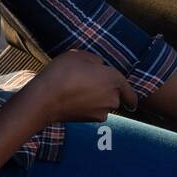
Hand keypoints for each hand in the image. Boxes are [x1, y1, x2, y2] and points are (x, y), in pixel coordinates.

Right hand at [23, 50, 137, 126]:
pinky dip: (87, 108)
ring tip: (76, 90)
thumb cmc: (63, 72)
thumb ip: (95, 61)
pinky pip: (93, 112)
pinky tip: (73, 100)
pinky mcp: (90, 120)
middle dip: (105, 92)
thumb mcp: (79, 55)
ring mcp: (102, 111)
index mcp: (115, 79)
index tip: (131, 102)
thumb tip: (99, 67)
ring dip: (96, 100)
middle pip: (114, 96)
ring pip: (103, 105)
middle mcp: (113, 98)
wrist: (45, 98)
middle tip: (87, 83)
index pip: (130, 93)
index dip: (130, 97)